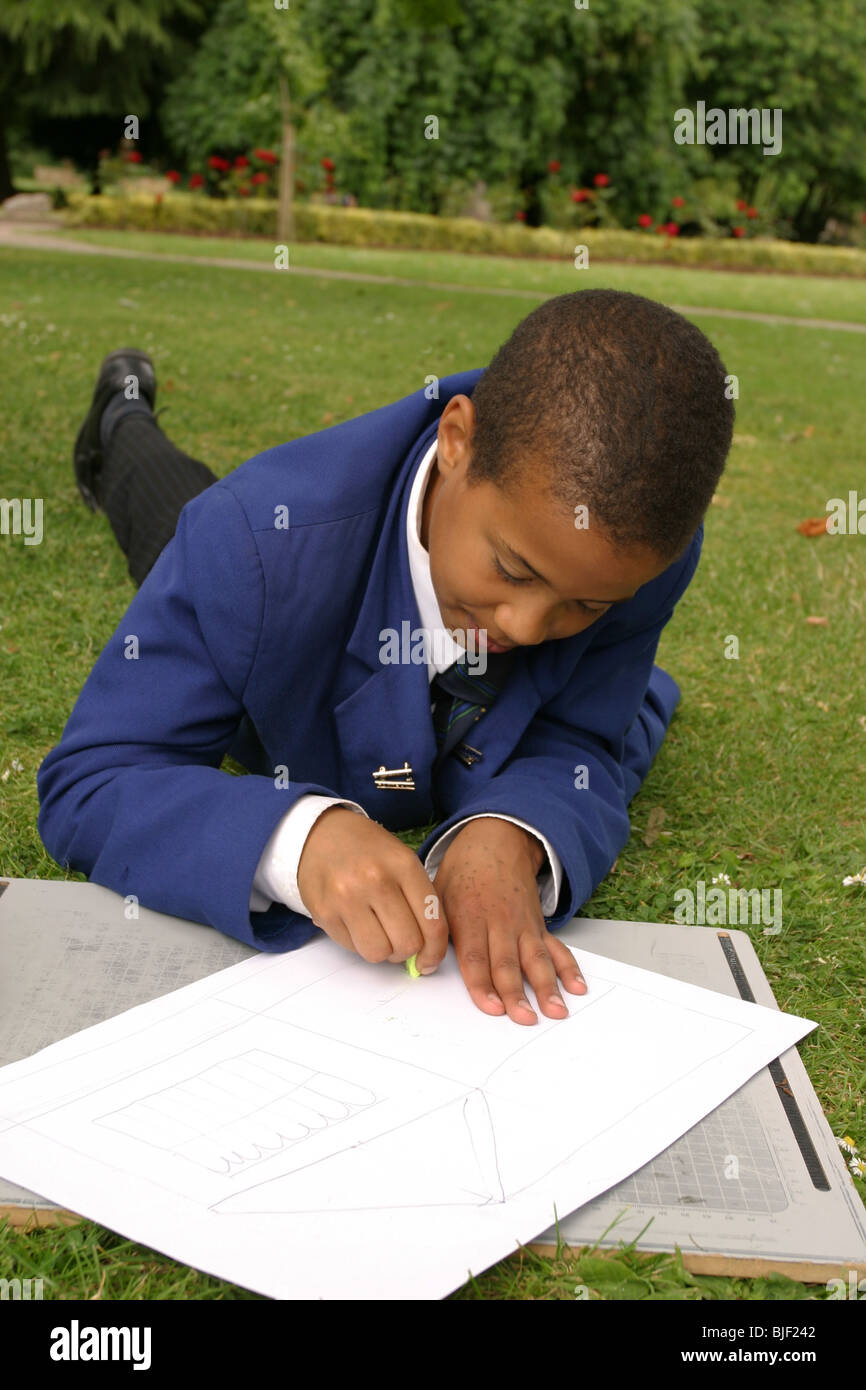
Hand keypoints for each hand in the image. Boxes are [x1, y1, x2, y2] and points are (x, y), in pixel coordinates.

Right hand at [297, 808, 448, 972]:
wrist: (320, 834)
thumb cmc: (368, 850)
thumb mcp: (402, 860)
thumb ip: (419, 901)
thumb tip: (428, 951)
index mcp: (403, 865)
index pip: (432, 923)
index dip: (436, 950)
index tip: (430, 960)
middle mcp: (375, 880)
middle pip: (407, 943)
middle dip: (407, 951)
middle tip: (400, 941)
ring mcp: (347, 897)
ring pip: (379, 953)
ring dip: (382, 950)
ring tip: (378, 933)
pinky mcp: (324, 912)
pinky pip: (352, 948)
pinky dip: (358, 944)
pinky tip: (356, 923)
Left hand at [433, 817, 586, 1023]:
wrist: (495, 841)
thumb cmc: (463, 871)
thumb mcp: (438, 894)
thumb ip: (435, 930)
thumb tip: (424, 965)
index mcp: (470, 916)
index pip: (476, 957)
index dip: (483, 984)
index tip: (492, 1007)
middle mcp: (499, 922)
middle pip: (508, 963)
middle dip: (517, 993)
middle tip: (525, 1018)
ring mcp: (522, 924)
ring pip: (536, 959)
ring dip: (547, 987)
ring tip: (556, 1010)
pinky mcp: (537, 925)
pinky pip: (556, 948)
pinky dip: (568, 967)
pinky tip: (577, 986)